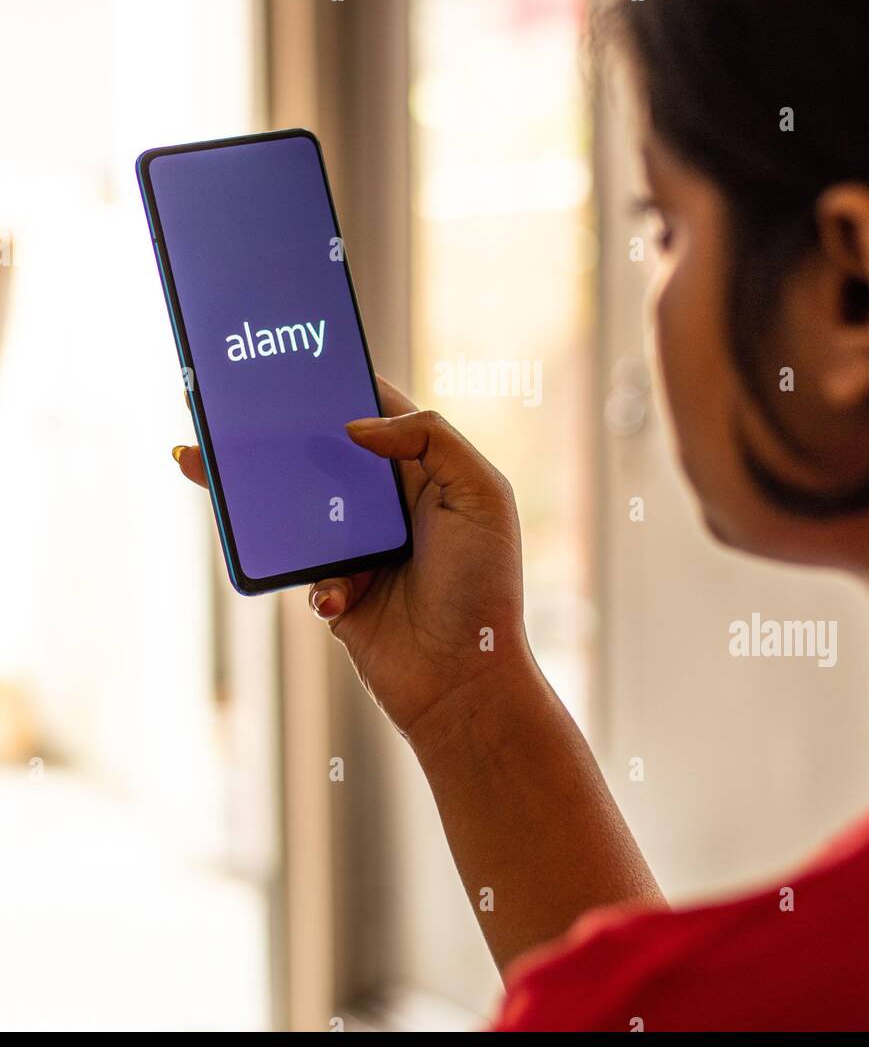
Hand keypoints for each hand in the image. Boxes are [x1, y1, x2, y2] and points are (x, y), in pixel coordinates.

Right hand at [173, 378, 532, 746]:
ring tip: (206, 466)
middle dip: (280, 435)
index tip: (294, 362)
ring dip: (257, 494)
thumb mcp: (480, 494)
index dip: (339, 385)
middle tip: (229, 410)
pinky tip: (333, 595)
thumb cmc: (484, 586)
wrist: (463, 684)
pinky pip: (299, 569)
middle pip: (323, 454)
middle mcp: (390, 503)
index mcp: (427, 470)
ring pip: (297, 507)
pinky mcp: (336, 588)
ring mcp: (359, 546)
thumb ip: (431, 439)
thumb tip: (356, 424)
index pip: (376, 411)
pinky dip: (308, 579)